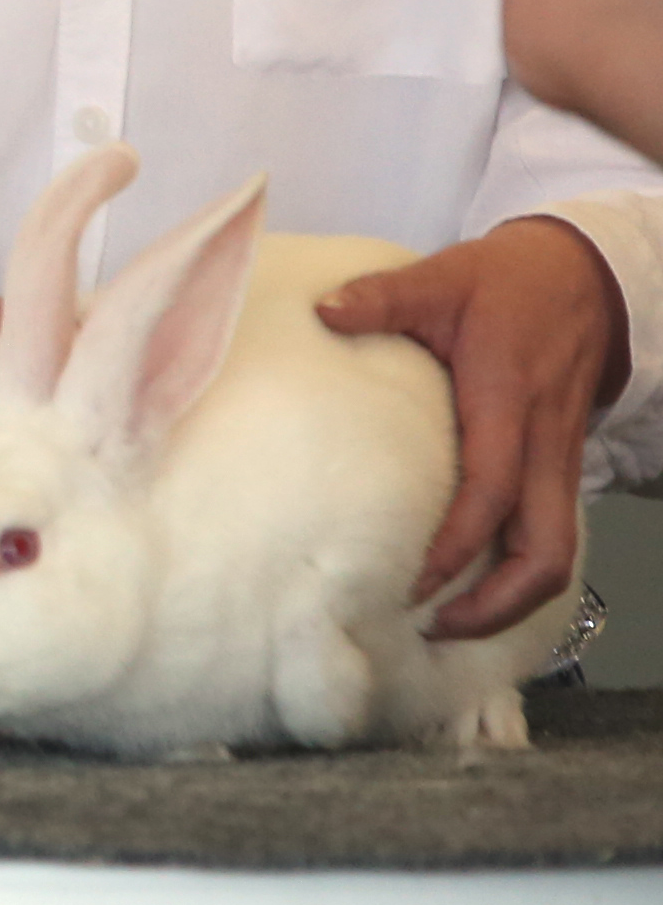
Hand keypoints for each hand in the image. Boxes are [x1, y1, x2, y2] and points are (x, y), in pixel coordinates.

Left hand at [320, 220, 633, 640]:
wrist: (581, 278)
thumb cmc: (505, 284)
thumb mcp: (441, 277)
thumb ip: (383, 297)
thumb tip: (324, 309)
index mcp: (508, 405)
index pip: (492, 494)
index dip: (457, 546)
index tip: (414, 582)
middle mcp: (543, 445)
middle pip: (546, 550)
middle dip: (499, 603)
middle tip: (435, 627)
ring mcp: (557, 460)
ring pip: (558, 552)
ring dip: (513, 597)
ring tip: (451, 622)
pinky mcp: (558, 466)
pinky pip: (552, 533)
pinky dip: (521, 571)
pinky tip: (476, 587)